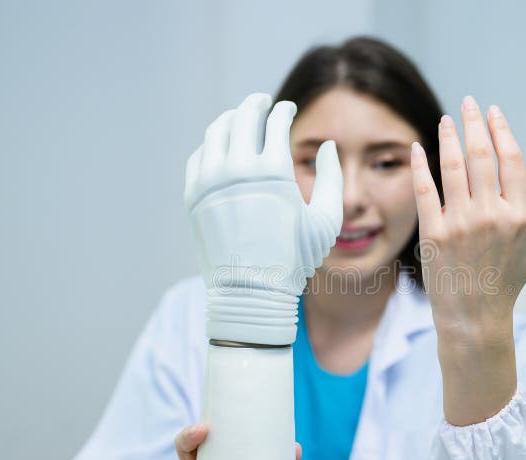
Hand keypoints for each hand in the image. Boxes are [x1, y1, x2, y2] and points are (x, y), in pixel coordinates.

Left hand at [184, 92, 343, 345]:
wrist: (251, 291)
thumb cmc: (294, 258)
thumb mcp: (326, 220)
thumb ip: (331, 177)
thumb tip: (327, 147)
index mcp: (272, 171)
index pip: (275, 121)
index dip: (283, 110)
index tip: (286, 109)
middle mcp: (237, 169)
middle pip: (242, 117)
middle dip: (255, 104)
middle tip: (262, 102)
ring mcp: (209, 181)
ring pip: (216, 132)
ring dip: (231, 119)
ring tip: (240, 118)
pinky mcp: (193, 196)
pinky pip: (199, 157)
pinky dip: (212, 145)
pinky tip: (221, 146)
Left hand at [410, 96, 525, 423]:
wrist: (474, 319)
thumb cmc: (505, 283)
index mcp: (517, 216)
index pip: (510, 160)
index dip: (502, 131)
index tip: (494, 113)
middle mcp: (490, 215)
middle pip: (482, 156)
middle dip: (476, 124)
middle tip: (470, 103)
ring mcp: (459, 223)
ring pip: (453, 167)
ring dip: (449, 137)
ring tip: (447, 119)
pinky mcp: (433, 234)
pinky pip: (424, 191)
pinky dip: (420, 166)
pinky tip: (419, 148)